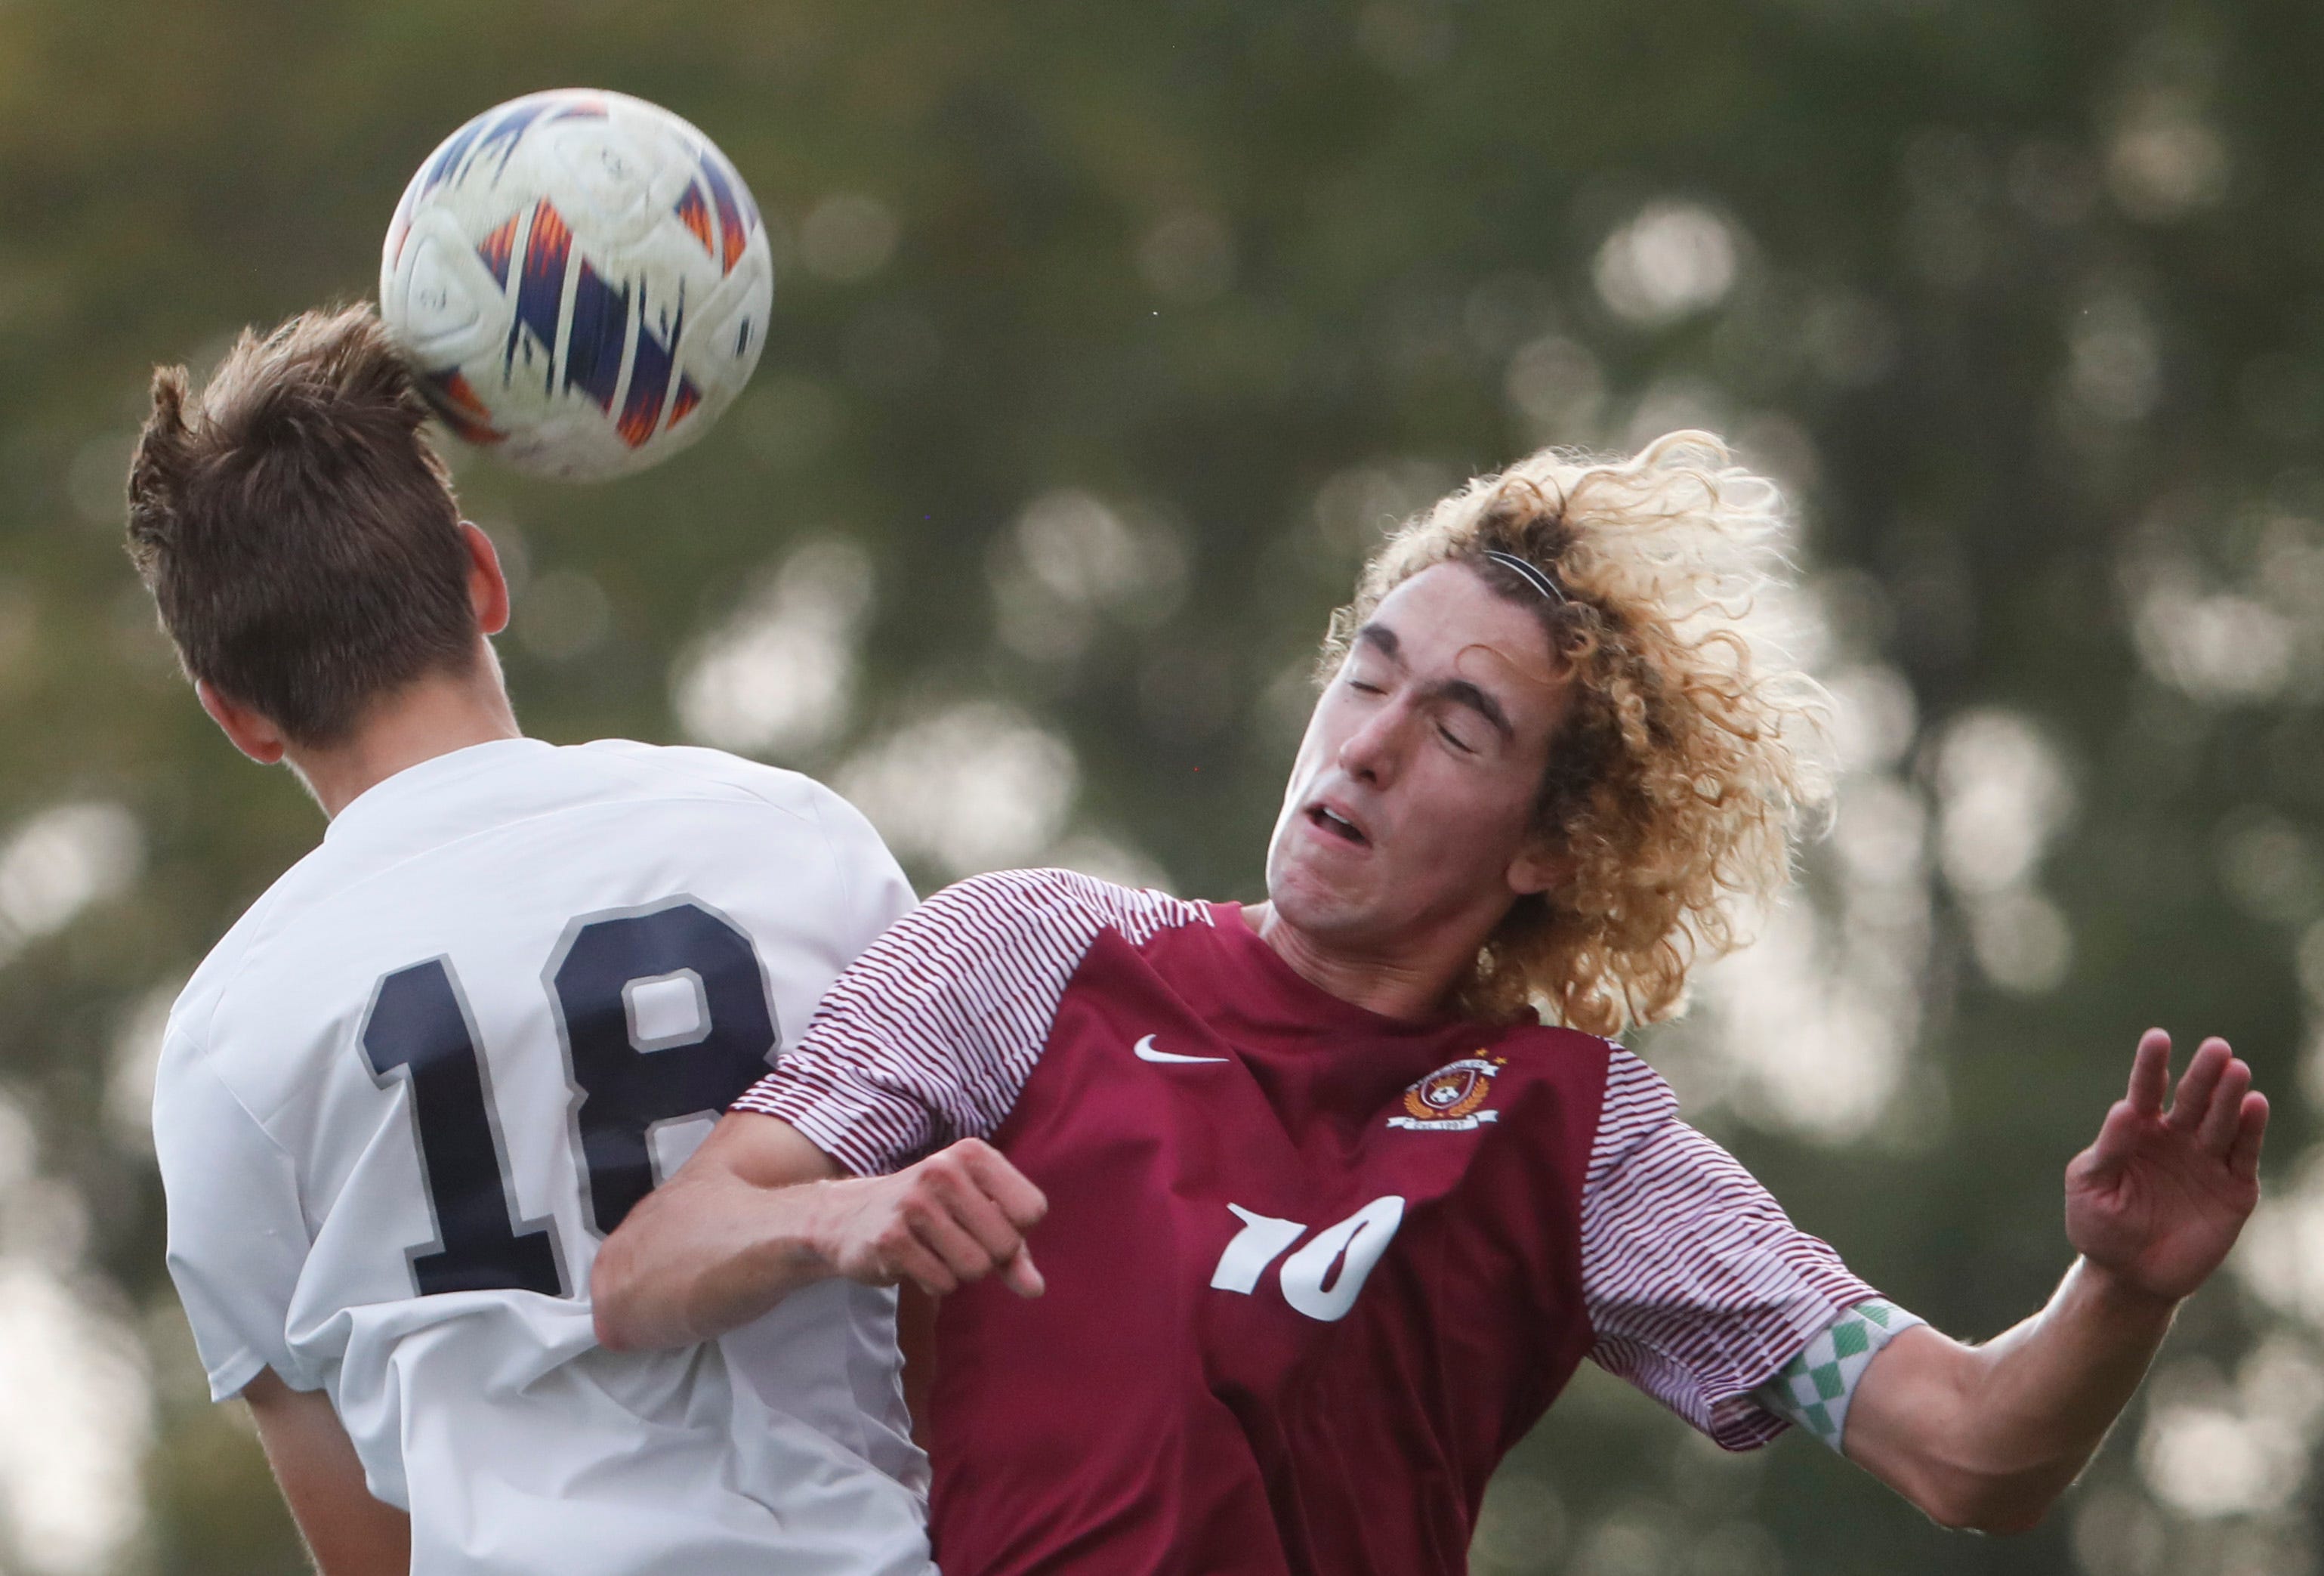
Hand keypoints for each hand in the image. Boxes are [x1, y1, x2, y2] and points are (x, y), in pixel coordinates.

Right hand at [811, 1138, 1047, 1298]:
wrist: (850, 1216)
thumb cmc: (930, 1214)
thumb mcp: (977, 1217)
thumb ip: (1015, 1253)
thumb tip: (1036, 1290)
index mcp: (973, 1154)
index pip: (1032, 1210)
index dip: (1015, 1230)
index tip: (985, 1222)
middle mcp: (944, 1171)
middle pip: (1006, 1243)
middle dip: (988, 1257)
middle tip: (956, 1240)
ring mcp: (914, 1204)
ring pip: (975, 1267)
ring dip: (960, 1272)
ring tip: (934, 1250)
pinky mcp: (891, 1239)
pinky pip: (943, 1283)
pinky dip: (935, 1283)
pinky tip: (914, 1261)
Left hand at [2064, 1030, 2267, 1304]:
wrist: (2129, 1275)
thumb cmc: (2100, 1225)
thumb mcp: (2091, 1185)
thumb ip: (2109, 1149)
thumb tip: (2124, 1109)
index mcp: (2136, 1131)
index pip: (2144, 1091)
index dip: (2151, 1065)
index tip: (2158, 1038)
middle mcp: (2175, 1138)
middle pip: (2191, 1099)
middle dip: (2203, 1074)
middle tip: (2216, 1047)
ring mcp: (2206, 1161)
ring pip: (2221, 1121)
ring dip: (2229, 1096)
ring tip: (2236, 1069)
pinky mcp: (2233, 1188)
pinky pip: (2243, 1154)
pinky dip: (2250, 1130)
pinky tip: (2255, 1104)